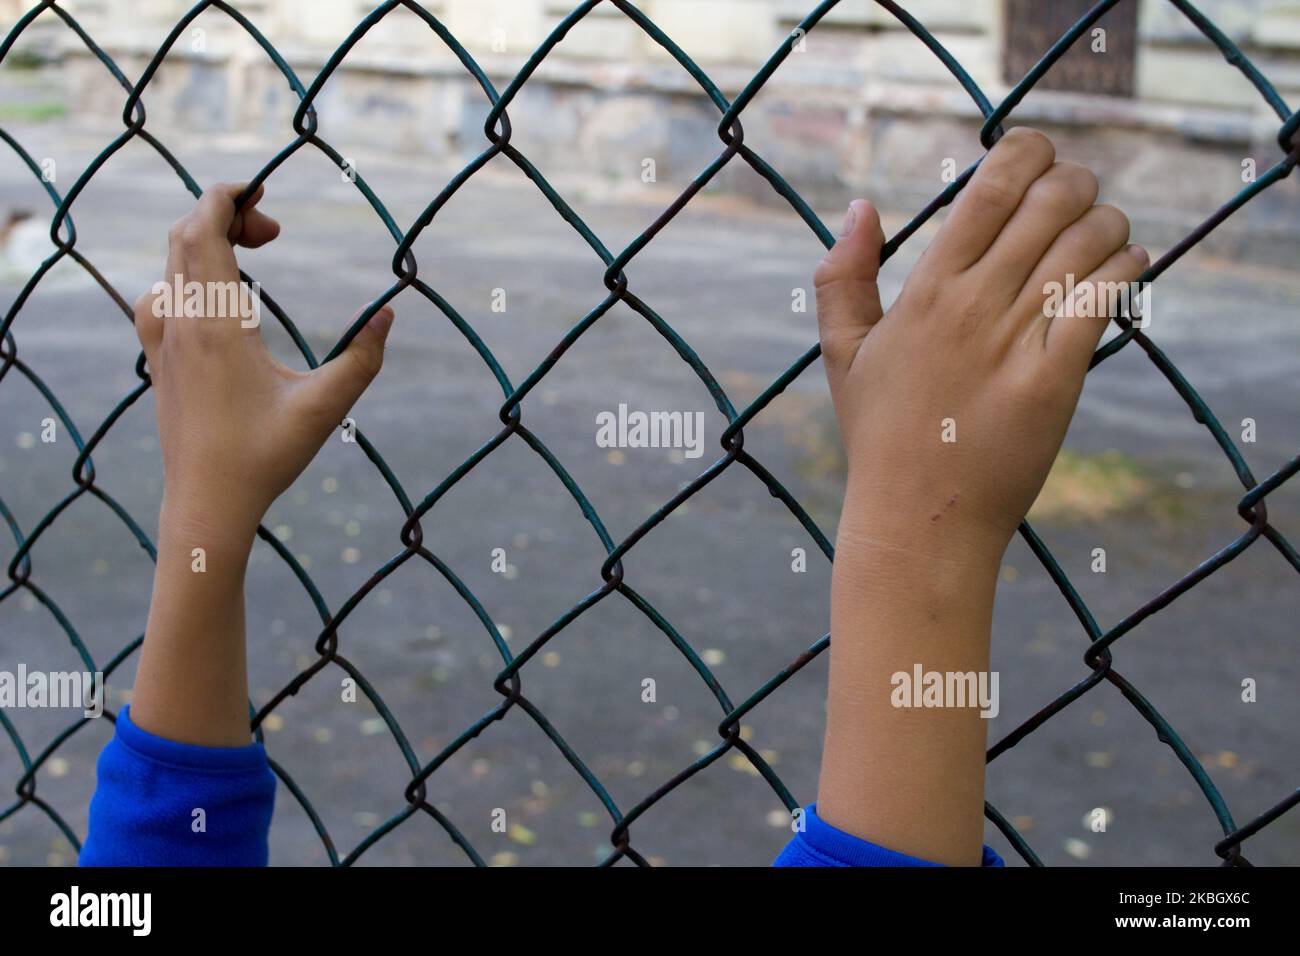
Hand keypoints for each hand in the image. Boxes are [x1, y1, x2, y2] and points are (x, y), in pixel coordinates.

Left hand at [134, 182, 394, 541]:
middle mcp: (181, 323)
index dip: (227, 196)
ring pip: (171, 264)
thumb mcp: (325, 409)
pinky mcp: (157, 359)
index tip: (262, 188)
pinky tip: (219, 298)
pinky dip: (189, 275)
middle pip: (185, 236)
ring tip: (254, 255)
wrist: (206, 503)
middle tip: (273, 231)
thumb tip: (388, 314)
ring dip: (207, 244)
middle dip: (226, 215)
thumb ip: (362, 360)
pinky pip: (162, 293)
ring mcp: (162, 341)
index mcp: (216, 324)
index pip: (203, 229)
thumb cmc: (264, 457)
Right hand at [810, 128, 1147, 864]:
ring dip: (1109, 221)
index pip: (989, 189)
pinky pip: (1103, 300)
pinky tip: (1128, 266)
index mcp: (925, 292)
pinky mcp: (1054, 382)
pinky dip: (1126, 270)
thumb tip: (859, 207)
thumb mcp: (844, 355)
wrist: (918, 520)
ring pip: (1086, 243)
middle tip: (1081, 191)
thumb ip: (842, 277)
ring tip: (1108, 230)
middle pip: (1048, 203)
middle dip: (1076, 181)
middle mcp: (971, 307)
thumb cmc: (881, 437)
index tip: (1037, 154)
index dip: (1026, 152)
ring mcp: (1013, 344)